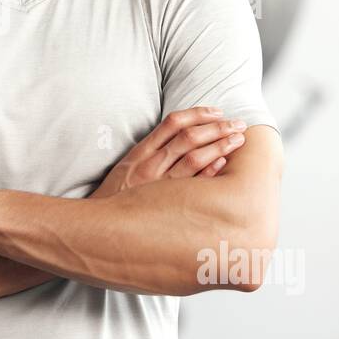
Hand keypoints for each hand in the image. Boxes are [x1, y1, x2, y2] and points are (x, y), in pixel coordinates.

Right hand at [91, 106, 246, 199]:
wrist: (100, 226)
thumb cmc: (117, 196)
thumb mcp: (128, 165)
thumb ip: (151, 150)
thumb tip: (183, 135)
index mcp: (141, 152)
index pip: (173, 123)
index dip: (198, 113)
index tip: (217, 111)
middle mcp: (150, 165)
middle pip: (188, 138)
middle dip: (216, 127)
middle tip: (238, 124)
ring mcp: (158, 185)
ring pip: (193, 158)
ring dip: (219, 146)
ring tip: (237, 140)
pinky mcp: (165, 204)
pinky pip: (192, 186)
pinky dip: (209, 172)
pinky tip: (223, 164)